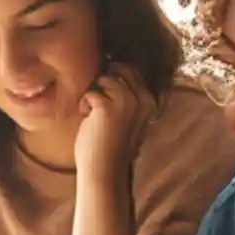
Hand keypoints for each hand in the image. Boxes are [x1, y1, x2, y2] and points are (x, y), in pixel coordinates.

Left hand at [73, 63, 157, 178]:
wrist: (104, 169)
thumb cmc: (110, 142)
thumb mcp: (126, 114)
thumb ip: (125, 92)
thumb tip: (112, 65)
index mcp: (150, 99)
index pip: (131, 69)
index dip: (114, 81)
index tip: (110, 105)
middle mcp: (142, 98)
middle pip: (118, 69)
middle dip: (105, 84)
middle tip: (102, 109)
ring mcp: (126, 101)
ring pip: (103, 78)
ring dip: (94, 95)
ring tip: (96, 116)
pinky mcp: (107, 106)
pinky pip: (90, 92)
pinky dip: (84, 105)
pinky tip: (89, 121)